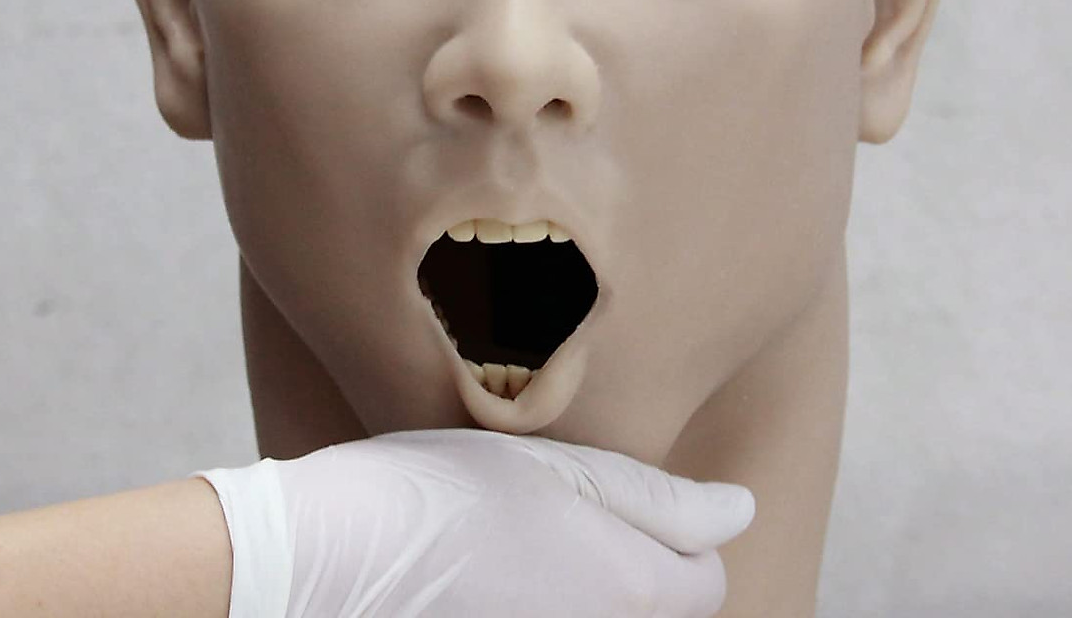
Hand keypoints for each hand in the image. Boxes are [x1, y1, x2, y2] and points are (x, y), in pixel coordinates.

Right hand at [200, 428, 755, 617]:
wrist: (332, 553)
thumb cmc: (444, 491)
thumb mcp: (560, 467)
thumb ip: (660, 499)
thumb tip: (739, 512)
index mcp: (626, 588)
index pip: (705, 584)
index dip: (675, 533)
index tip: (620, 501)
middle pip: (652, 607)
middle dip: (630, 564)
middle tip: (564, 514)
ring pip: (600, 614)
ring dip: (582, 583)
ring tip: (520, 541)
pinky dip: (538, 598)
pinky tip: (492, 571)